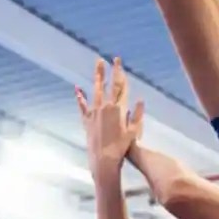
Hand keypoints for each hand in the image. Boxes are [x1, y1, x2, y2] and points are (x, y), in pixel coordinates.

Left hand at [76, 57, 144, 175]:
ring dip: (96, 78)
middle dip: (106, 71)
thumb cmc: (121, 147)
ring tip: (96, 67)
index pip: (119, 86)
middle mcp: (104, 108)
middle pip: (105, 85)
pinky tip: (77, 88)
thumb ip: (138, 115)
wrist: (104, 159)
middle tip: (104, 59)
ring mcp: (94, 113)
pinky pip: (82, 106)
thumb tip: (141, 99)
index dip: (118, 72)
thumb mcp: (134, 131)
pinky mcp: (87, 120)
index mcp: (117, 109)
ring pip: (94, 91)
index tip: (118, 61)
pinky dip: (80, 97)